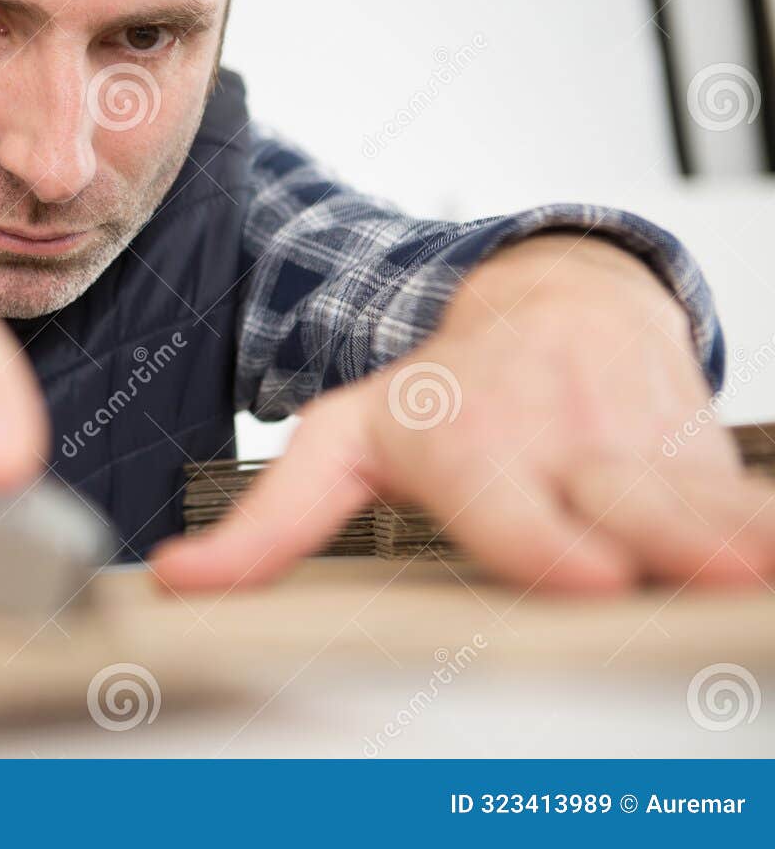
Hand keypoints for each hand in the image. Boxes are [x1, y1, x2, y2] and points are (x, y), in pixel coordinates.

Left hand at [153, 235, 774, 592]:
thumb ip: (270, 522)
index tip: (583, 571)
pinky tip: (763, 561)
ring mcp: (643, 446)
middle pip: (629, 508)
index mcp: (468, 443)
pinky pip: (746, 500)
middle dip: (668, 540)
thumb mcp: (344, 441)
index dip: (543, 539)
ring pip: (705, 505)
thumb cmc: (441, 390)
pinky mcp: (706, 454)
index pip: (507, 503)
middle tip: (706, 570)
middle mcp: (564, 443)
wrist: (556, 305)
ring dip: (731, 536)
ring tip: (750, 569)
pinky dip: (758, 526)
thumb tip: (176, 586)